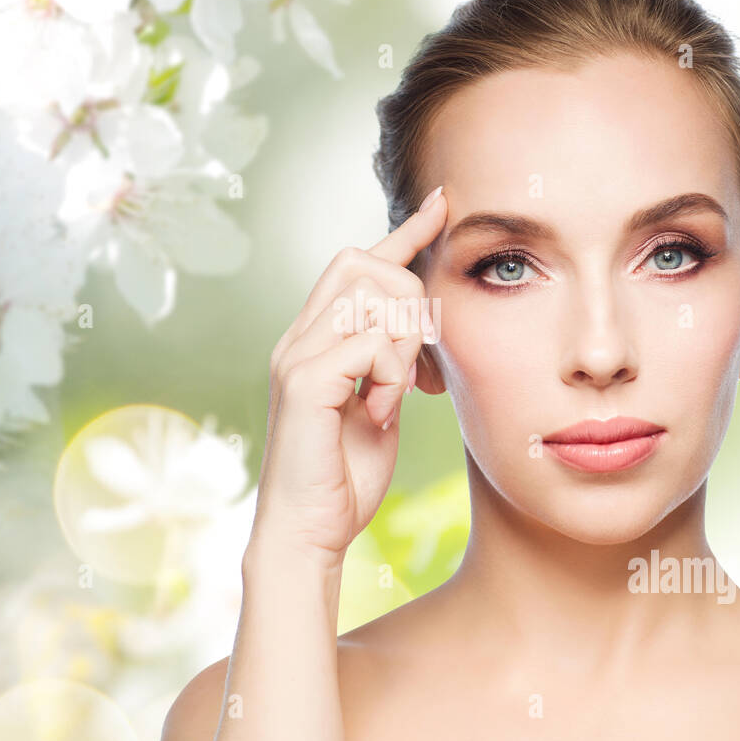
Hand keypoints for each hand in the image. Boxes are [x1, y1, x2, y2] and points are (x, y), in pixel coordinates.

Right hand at [250, 185, 446, 564]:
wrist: (309, 535)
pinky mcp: (304, 383)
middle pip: (364, 263)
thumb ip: (389, 364)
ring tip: (401, 394)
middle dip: (410, 299)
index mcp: (315, 340)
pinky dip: (392, 373)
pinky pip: (368, 341)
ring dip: (404, 342)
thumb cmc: (343, 478)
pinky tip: (385, 411)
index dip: (403, 232)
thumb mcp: (379, 406)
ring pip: (370, 295)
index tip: (444, 205)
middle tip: (422, 363)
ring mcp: (296, 357)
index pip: (357, 263)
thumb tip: (416, 333)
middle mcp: (298, 339)